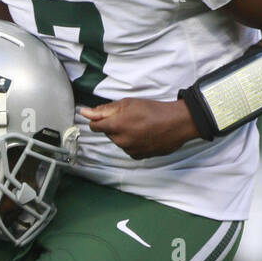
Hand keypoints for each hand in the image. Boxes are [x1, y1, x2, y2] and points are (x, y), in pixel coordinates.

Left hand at [79, 97, 198, 158]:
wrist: (177, 123)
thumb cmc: (153, 110)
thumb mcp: (128, 104)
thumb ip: (104, 110)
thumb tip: (84, 112)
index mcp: (115, 126)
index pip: (94, 126)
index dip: (99, 120)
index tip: (106, 116)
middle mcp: (120, 141)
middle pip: (108, 133)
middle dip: (114, 125)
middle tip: (131, 117)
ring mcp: (129, 150)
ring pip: (119, 141)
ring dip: (124, 134)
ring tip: (140, 125)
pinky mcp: (138, 156)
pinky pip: (129, 149)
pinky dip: (133, 142)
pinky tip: (144, 134)